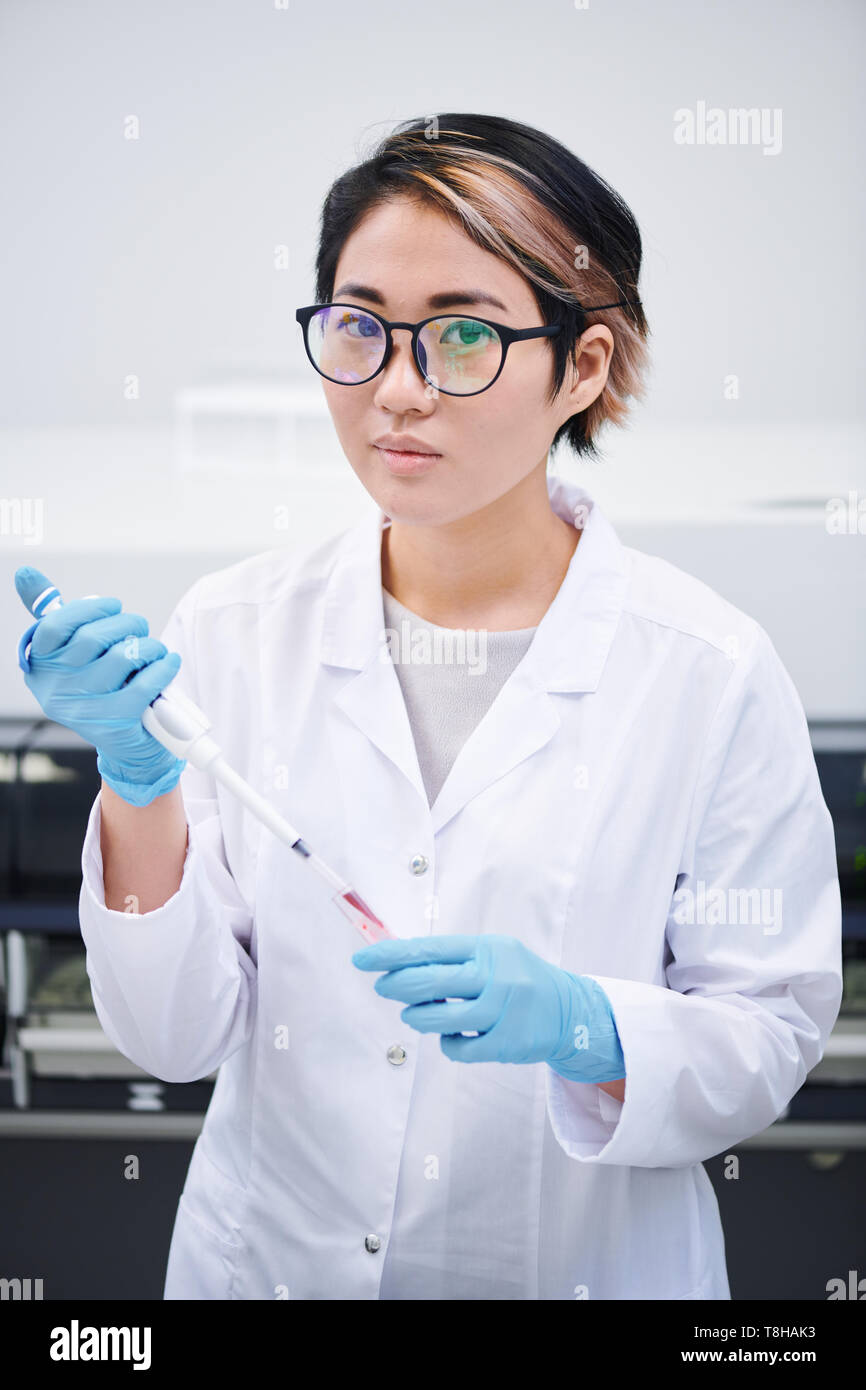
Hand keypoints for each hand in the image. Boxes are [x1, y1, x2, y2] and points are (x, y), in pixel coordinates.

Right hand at [18, 594, 184, 806]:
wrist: (128, 750)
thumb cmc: (101, 690)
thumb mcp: (72, 656)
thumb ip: (52, 615)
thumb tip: (25, 573)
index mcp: (41, 669)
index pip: (54, 626)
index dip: (89, 608)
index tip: (112, 606)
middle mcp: (57, 691)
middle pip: (93, 637)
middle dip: (127, 623)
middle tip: (139, 627)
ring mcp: (85, 709)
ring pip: (123, 656)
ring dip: (149, 646)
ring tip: (154, 651)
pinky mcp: (116, 723)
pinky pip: (146, 681)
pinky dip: (164, 667)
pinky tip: (167, 664)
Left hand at [352, 932, 625, 1078]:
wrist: (570, 1011)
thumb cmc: (519, 979)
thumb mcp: (493, 955)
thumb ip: (453, 959)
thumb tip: (398, 963)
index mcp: (488, 948)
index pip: (430, 949)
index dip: (392, 955)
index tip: (362, 959)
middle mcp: (497, 976)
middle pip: (430, 982)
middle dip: (396, 985)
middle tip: (382, 987)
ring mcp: (503, 1010)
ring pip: (440, 1019)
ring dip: (417, 1018)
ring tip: (415, 1015)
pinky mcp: (507, 1043)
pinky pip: (459, 1047)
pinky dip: (447, 1043)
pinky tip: (452, 1035)